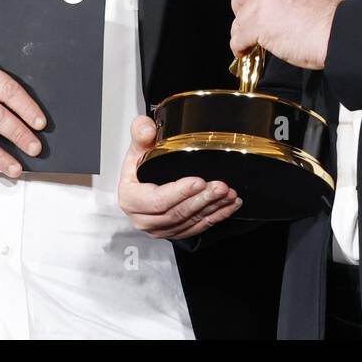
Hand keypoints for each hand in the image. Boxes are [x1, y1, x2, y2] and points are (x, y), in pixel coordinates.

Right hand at [118, 116, 241, 238]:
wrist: (142, 184)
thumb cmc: (140, 167)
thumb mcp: (137, 147)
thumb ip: (141, 133)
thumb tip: (147, 129)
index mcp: (131, 199)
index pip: (157, 201)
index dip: (179, 193)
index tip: (198, 181)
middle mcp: (143, 219)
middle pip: (177, 213)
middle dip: (202, 200)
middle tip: (221, 186)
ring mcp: (160, 229)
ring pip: (190, 222)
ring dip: (213, 208)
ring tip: (229, 193)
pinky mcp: (174, 232)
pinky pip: (198, 227)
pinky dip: (217, 216)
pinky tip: (229, 205)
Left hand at [230, 0, 339, 69]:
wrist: (337, 34)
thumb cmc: (326, 17)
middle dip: (242, 8)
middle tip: (255, 18)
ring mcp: (263, 0)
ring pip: (237, 18)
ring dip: (244, 31)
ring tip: (257, 38)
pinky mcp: (259, 23)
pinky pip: (237, 37)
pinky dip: (240, 46)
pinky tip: (248, 49)